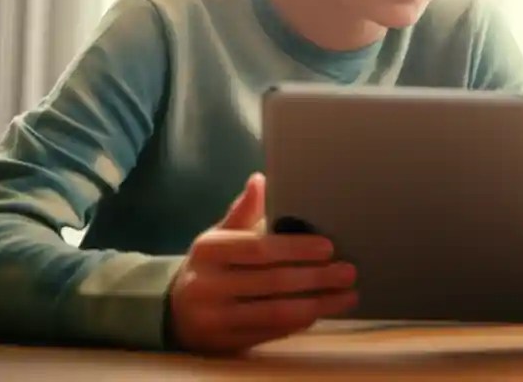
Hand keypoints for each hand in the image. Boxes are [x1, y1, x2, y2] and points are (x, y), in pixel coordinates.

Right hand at [167, 173, 357, 353]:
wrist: (174, 310)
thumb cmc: (211, 265)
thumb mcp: (219, 235)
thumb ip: (244, 211)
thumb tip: (260, 179)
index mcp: (209, 250)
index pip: (258, 248)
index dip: (296, 248)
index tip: (329, 247)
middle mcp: (208, 285)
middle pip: (272, 281)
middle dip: (316, 277)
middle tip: (348, 272)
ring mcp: (215, 318)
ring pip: (275, 312)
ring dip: (317, 304)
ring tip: (347, 295)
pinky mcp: (226, 343)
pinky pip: (271, 332)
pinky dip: (300, 322)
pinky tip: (323, 311)